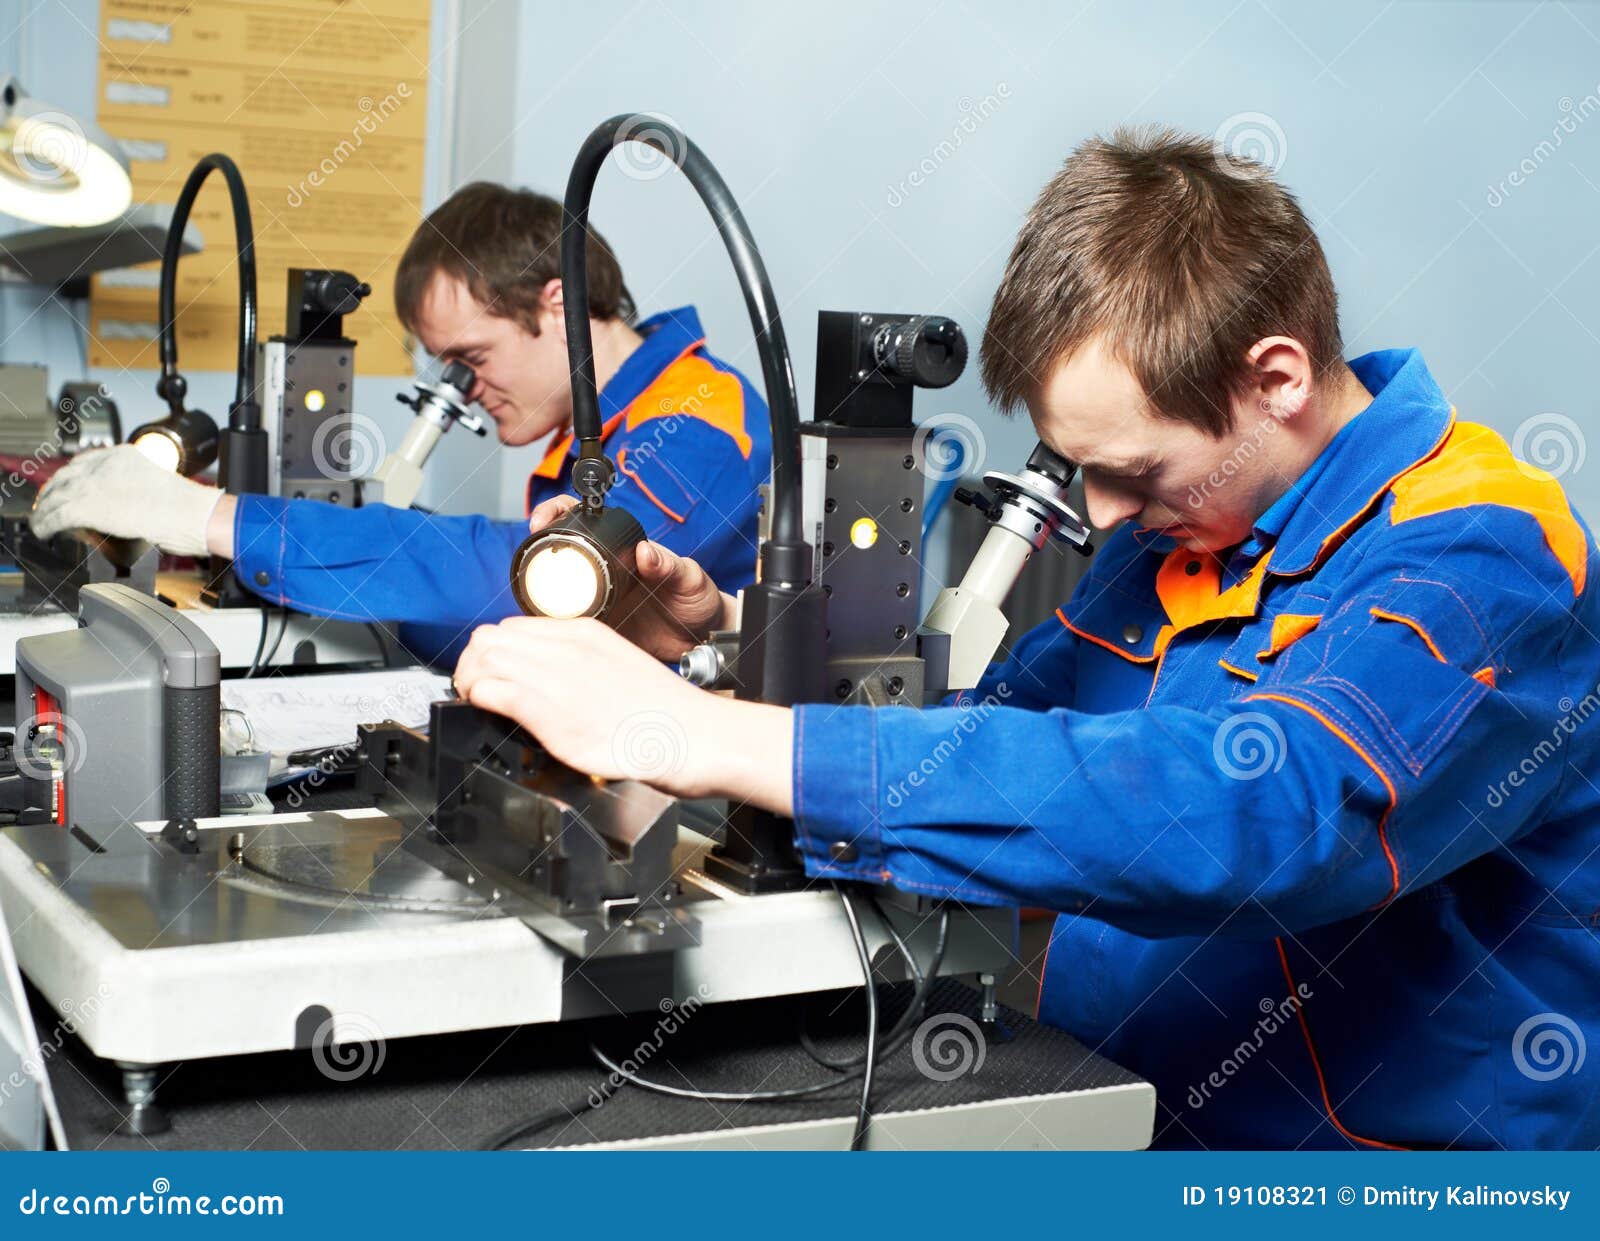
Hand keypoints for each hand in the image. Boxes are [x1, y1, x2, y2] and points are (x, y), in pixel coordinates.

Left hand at [31, 445, 223, 556]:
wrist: (196, 515)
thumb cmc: (190, 508)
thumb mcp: (158, 485)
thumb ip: (135, 487)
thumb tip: (122, 506)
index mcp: (124, 455)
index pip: (85, 461)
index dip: (69, 476)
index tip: (65, 486)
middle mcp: (105, 465)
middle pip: (65, 476)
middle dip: (52, 492)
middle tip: (47, 505)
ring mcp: (96, 484)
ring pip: (56, 496)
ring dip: (45, 511)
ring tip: (41, 523)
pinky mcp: (90, 506)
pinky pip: (57, 515)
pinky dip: (46, 524)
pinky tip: (44, 531)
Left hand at [453, 615, 792, 810]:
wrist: (695, 736)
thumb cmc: (666, 715)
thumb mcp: (620, 669)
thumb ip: (583, 668)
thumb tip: (553, 682)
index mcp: (584, 632)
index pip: (514, 627)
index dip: (497, 653)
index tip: (498, 676)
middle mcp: (565, 646)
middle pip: (490, 637)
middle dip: (476, 664)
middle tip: (480, 690)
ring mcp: (556, 675)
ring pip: (482, 659)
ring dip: (471, 681)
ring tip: (479, 702)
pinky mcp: (547, 708)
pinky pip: (489, 689)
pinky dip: (477, 699)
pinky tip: (487, 712)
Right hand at [527, 494, 735, 660]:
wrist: (702, 637)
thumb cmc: (698, 600)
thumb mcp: (688, 578)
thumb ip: (670, 565)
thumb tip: (646, 551)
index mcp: (623, 550)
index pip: (584, 521)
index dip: (558, 513)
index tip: (544, 518)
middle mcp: (605, 571)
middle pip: (560, 553)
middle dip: (537, 552)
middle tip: (531, 558)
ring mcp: (599, 600)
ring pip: (557, 591)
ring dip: (542, 592)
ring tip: (534, 597)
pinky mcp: (599, 628)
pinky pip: (569, 625)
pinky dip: (556, 625)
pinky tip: (551, 628)